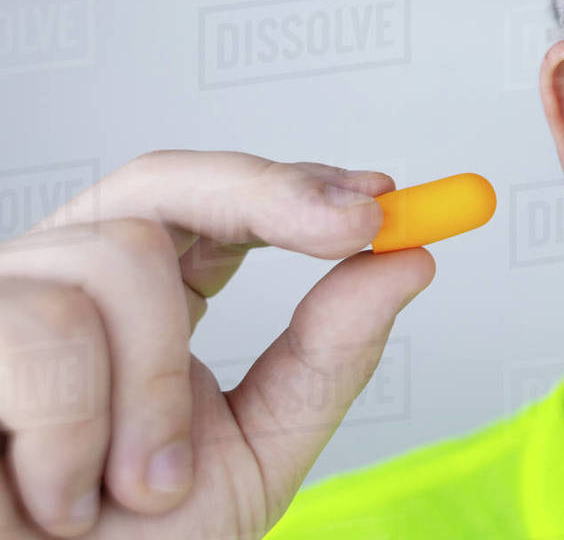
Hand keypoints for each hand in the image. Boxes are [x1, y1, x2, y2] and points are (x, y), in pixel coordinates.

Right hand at [0, 150, 434, 538]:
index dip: (292, 186)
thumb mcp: (257, 447)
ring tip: (143, 482)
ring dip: (158, 390)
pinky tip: (63, 497)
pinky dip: (75, 433)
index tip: (378, 201)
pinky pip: (41, 332)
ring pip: (118, 258)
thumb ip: (329, 356)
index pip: (212, 203)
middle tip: (354, 227)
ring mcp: (3, 304)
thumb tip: (408, 263)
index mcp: (143, 300)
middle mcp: (68, 283)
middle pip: (161, 183)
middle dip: (269, 197)